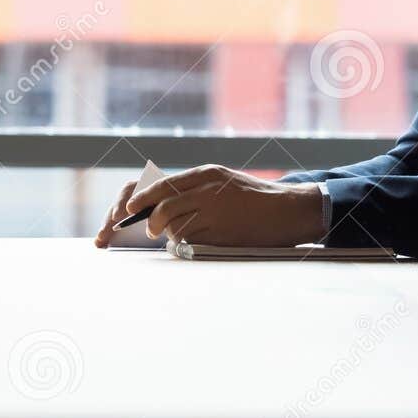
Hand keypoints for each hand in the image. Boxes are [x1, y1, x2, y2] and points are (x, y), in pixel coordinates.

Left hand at [99, 166, 324, 247]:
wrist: (287, 210)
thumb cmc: (254, 197)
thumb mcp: (223, 181)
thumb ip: (196, 188)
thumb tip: (163, 201)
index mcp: (206, 174)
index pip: (163, 186)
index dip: (142, 198)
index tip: (130, 208)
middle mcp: (207, 191)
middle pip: (164, 207)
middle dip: (150, 221)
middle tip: (148, 230)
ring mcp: (215, 213)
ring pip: (175, 226)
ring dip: (169, 233)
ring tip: (174, 236)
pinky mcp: (222, 234)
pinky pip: (192, 240)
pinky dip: (186, 243)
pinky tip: (193, 242)